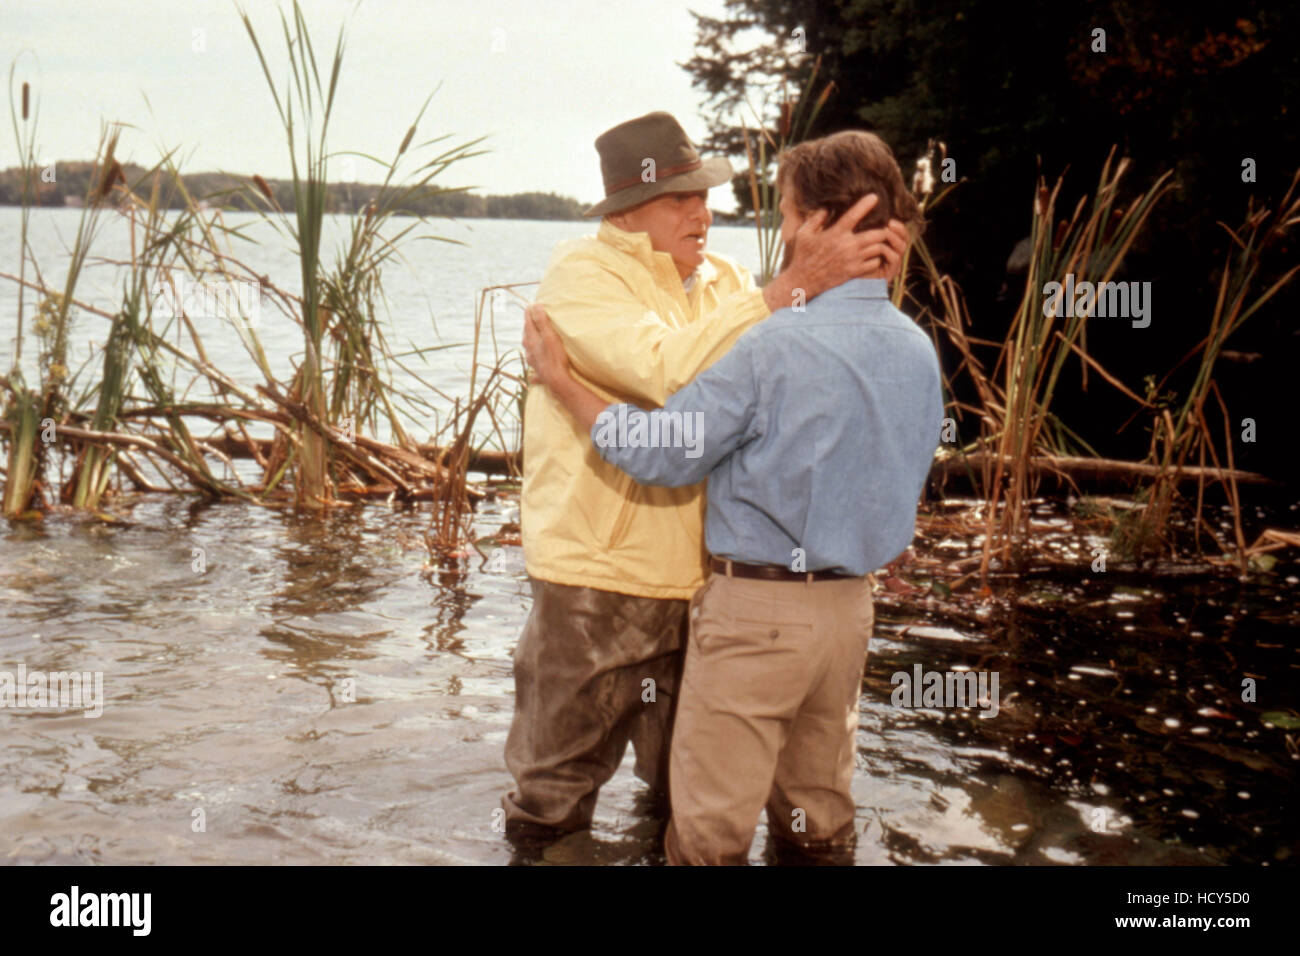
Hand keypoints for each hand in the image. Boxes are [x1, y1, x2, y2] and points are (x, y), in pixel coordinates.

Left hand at [522, 303, 570, 389]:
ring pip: (528, 353)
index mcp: (532, 341)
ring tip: (531, 343)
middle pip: (526, 338)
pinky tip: (534, 376)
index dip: (529, 314)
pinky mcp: (540, 375)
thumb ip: (542, 321)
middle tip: (530, 322)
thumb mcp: (550, 335)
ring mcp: (534, 363)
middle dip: (528, 329)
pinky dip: (534, 372)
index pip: (528, 324)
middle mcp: (530, 352)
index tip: (529, 306)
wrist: (556, 380)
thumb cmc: (555, 357)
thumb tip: (535, 306)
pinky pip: (535, 373)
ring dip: (529, 347)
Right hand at [788, 193, 909, 292]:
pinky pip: (874, 263)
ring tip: (879, 240)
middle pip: (876, 234)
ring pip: (878, 248)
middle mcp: (846, 246)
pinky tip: (872, 256)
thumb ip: (816, 219)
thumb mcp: (803, 234)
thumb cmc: (802, 256)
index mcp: (834, 234)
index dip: (865, 204)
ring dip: (880, 243)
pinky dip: (876, 258)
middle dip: (882, 229)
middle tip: (882, 226)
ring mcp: (852, 260)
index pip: (853, 215)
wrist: (802, 282)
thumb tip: (827, 207)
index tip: (874, 197)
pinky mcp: (853, 272)